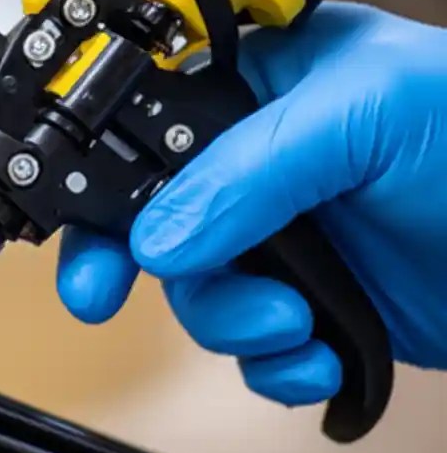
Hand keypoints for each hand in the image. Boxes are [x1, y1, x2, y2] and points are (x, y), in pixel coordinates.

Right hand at [57, 2, 446, 405]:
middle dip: (131, 266)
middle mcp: (262, 164)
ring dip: (232, 323)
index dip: (103, 178)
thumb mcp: (364, 116)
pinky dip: (275, 365)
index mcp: (263, 87)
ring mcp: (288, 239)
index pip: (148, 125)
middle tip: (102, 294)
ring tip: (291, 322)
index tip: (87, 231)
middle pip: (153, 220)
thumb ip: (248, 170)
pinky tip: (315, 352)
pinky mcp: (315, 303)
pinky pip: (252, 348)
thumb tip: (157, 234)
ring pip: (198, 294)